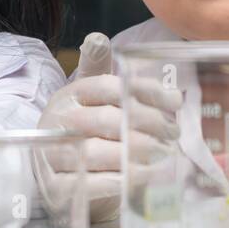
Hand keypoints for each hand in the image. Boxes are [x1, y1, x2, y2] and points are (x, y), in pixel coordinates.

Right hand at [38, 33, 181, 223]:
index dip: (146, 91)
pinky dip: (121, 181)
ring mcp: (52, 157)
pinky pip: (91, 185)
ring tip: (164, 155)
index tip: (176, 101)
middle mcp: (57, 124)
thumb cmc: (81, 130)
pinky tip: (144, 176)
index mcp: (68, 96)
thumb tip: (97, 38)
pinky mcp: (57, 189)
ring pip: (97, 153)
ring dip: (137, 154)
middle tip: (174, 133)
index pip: (108, 86)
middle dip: (149, 125)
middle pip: (107, 119)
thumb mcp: (87, 97)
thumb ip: (98, 69)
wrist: (55, 175)